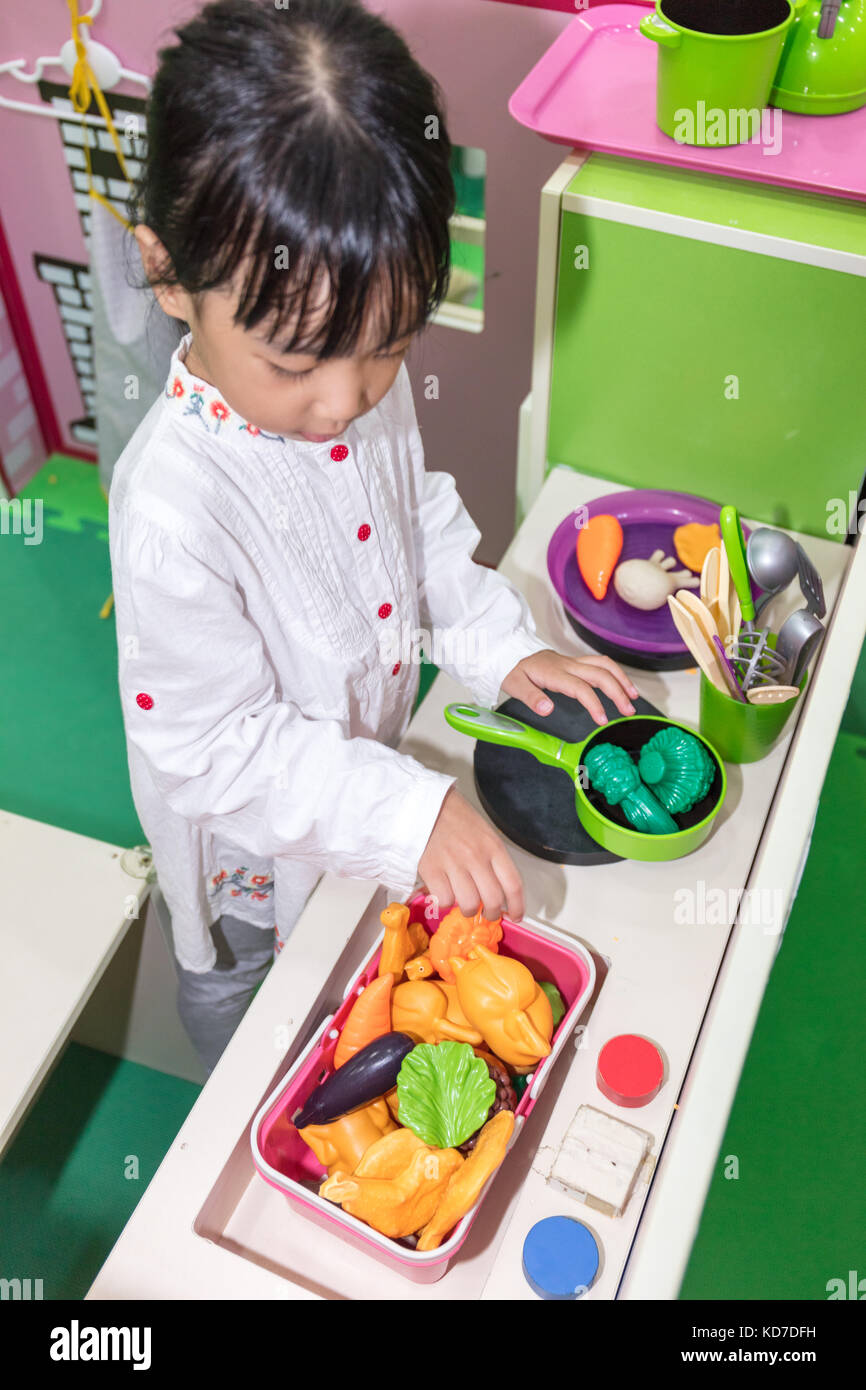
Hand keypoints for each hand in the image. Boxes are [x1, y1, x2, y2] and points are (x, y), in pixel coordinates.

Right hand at [418, 784, 523, 921]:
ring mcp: (453, 864)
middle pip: (493, 900)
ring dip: (469, 910)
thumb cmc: (454, 817)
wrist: (423, 803)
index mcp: (493, 846)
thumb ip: (492, 859)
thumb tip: (498, 889)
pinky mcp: (431, 870)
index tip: (515, 915)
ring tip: (464, 903)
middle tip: (488, 914)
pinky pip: (445, 900)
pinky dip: (446, 901)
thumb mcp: (483, 832)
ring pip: (470, 905)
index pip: (513, 884)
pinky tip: (445, 891)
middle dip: (493, 914)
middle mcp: (476, 857)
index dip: (517, 906)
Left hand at [501, 648, 638, 724]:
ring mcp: (574, 661)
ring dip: (622, 679)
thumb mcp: (515, 686)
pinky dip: (616, 674)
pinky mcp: (576, 661)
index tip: (602, 720)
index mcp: (554, 672)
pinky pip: (601, 663)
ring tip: (633, 697)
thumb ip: (531, 698)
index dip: (594, 703)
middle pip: (600, 673)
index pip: (581, 688)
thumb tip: (547, 709)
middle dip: (618, 692)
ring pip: (604, 664)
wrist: (512, 653)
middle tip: (628, 711)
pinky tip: (623, 686)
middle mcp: (568, 664)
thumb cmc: (514, 671)